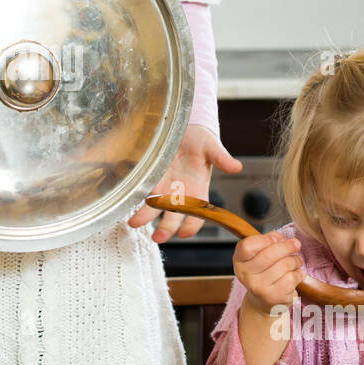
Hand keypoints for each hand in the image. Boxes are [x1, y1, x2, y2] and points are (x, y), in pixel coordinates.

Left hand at [127, 127, 241, 242]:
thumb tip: (236, 167)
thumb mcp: (212, 147)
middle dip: (166, 228)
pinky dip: (135, 198)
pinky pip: (143, 191)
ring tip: (134, 223)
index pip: (198, 215)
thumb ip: (222, 158)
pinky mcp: (152, 177)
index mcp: (199, 191)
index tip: (184, 233)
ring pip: (155, 207)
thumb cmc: (201, 140)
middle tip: (157, 237)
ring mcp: (165, 187)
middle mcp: (181, 194)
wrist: (185, 127)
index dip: (192, 226)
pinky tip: (127, 204)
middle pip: (174, 216)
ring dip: (145, 216)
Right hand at [234, 231, 304, 312]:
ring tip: (296, 260)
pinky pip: (291, 278)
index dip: (265, 239)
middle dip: (287, 247)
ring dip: (295, 260)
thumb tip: (282, 240)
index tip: (276, 239)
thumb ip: (268, 241)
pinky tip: (296, 273)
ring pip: (283, 265)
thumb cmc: (263, 270)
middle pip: (268, 255)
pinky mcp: (272, 297)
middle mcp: (245, 275)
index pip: (247, 246)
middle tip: (296, 244)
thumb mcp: (258, 253)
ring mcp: (258, 288)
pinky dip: (298, 273)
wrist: (262, 300)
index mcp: (239, 260)